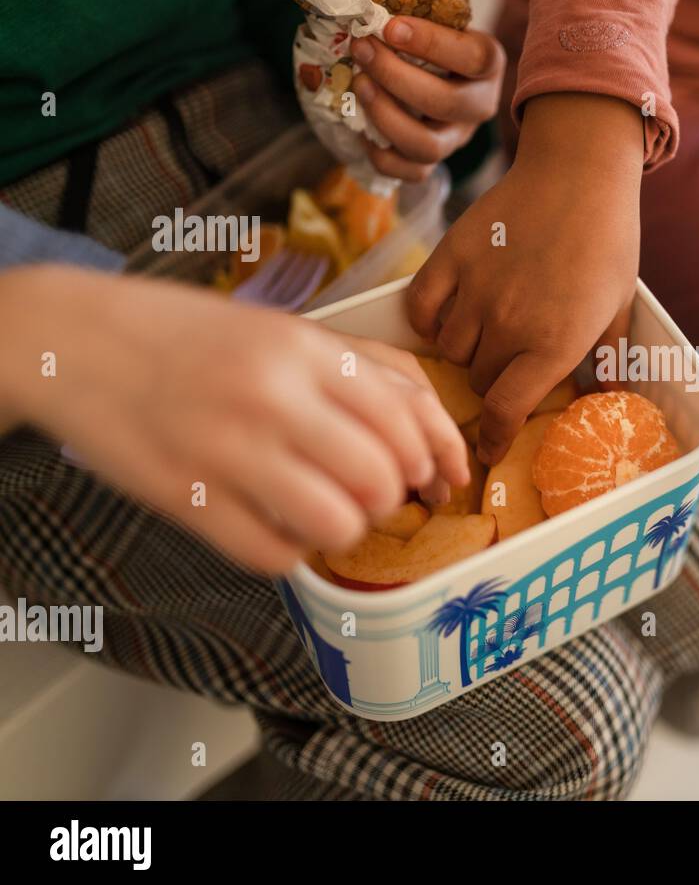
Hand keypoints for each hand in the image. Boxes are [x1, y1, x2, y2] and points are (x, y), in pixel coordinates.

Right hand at [0, 266, 469, 573]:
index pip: (406, 418)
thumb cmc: (189, 335)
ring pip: (336, 524)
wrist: (74, 339)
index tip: (438, 477)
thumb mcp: (282, 329)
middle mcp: (272, 397)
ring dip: (345, 529)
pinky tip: (277, 524)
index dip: (436, 458)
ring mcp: (227, 450)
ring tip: (326, 512)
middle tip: (376, 494)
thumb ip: (360, 368)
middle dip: (392, 498)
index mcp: (303, 348)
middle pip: (381, 477)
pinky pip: (272, 555)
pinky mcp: (187, 499)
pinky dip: (288, 551)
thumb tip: (431, 424)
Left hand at [350, 17, 504, 180]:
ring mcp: (457, 139)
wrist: (433, 72)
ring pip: (428, 147)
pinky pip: (410, 173)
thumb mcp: (434, 19)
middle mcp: (479, 106)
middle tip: (362, 49)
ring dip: (386, 116)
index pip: (472, 58)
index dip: (431, 43)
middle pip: (446, 104)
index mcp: (487, 64)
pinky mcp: (433, 163)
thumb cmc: (428, 39)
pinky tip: (361, 126)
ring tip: (358, 85)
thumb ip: (414, 15)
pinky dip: (380, 154)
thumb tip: (367, 8)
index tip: (390, 26)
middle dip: (396, 77)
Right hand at [406, 92, 643, 465]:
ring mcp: (476, 291)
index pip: (506, 411)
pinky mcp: (451, 258)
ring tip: (485, 336)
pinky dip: (430, 322)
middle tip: (507, 367)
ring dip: (465, 353)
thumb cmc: (608, 240)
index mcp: (554, 344)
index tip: (489, 450)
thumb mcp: (619, 304)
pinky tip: (448, 318)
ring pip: (450, 350)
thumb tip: (605, 394)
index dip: (494, 438)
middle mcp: (510, 325)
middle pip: (479, 381)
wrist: (579, 172)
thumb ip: (607, 354)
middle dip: (492, 383)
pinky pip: (423, 309)